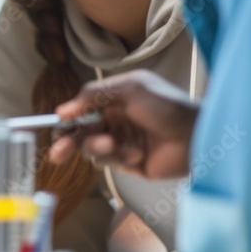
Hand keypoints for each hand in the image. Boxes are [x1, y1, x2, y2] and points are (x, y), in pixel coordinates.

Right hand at [48, 70, 197, 178]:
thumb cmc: (167, 106)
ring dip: (97, 147)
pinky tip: (136, 154)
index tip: (52, 125)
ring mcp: (121, 141)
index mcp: (113, 99)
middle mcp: (114, 120)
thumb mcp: (130, 88)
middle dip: (68, 141)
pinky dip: (118, 157)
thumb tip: (62, 110)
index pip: (80, 109)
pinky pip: (110, 162)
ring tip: (113, 145)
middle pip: (79, 132)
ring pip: (91, 148)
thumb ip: (93, 95)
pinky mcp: (129, 162)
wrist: (198, 136)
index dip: (65, 118)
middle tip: (58, 152)